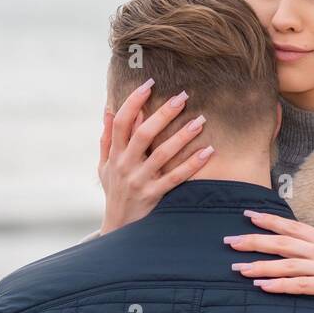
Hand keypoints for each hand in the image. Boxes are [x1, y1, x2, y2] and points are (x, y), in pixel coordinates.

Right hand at [98, 78, 213, 233]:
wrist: (118, 228)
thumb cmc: (114, 191)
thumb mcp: (104, 166)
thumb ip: (107, 139)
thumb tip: (108, 110)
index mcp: (114, 154)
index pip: (122, 122)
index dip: (134, 102)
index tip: (149, 84)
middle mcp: (125, 165)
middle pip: (143, 134)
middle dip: (163, 113)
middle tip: (183, 96)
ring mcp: (139, 181)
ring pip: (162, 154)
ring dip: (182, 136)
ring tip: (200, 120)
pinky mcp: (154, 195)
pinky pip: (176, 177)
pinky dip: (193, 164)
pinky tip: (209, 151)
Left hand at [225, 210, 313, 305]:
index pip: (290, 225)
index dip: (267, 220)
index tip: (246, 215)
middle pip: (281, 243)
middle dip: (253, 241)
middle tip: (229, 241)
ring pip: (285, 265)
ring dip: (260, 267)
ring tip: (237, 269)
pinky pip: (300, 286)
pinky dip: (280, 286)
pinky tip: (263, 287)